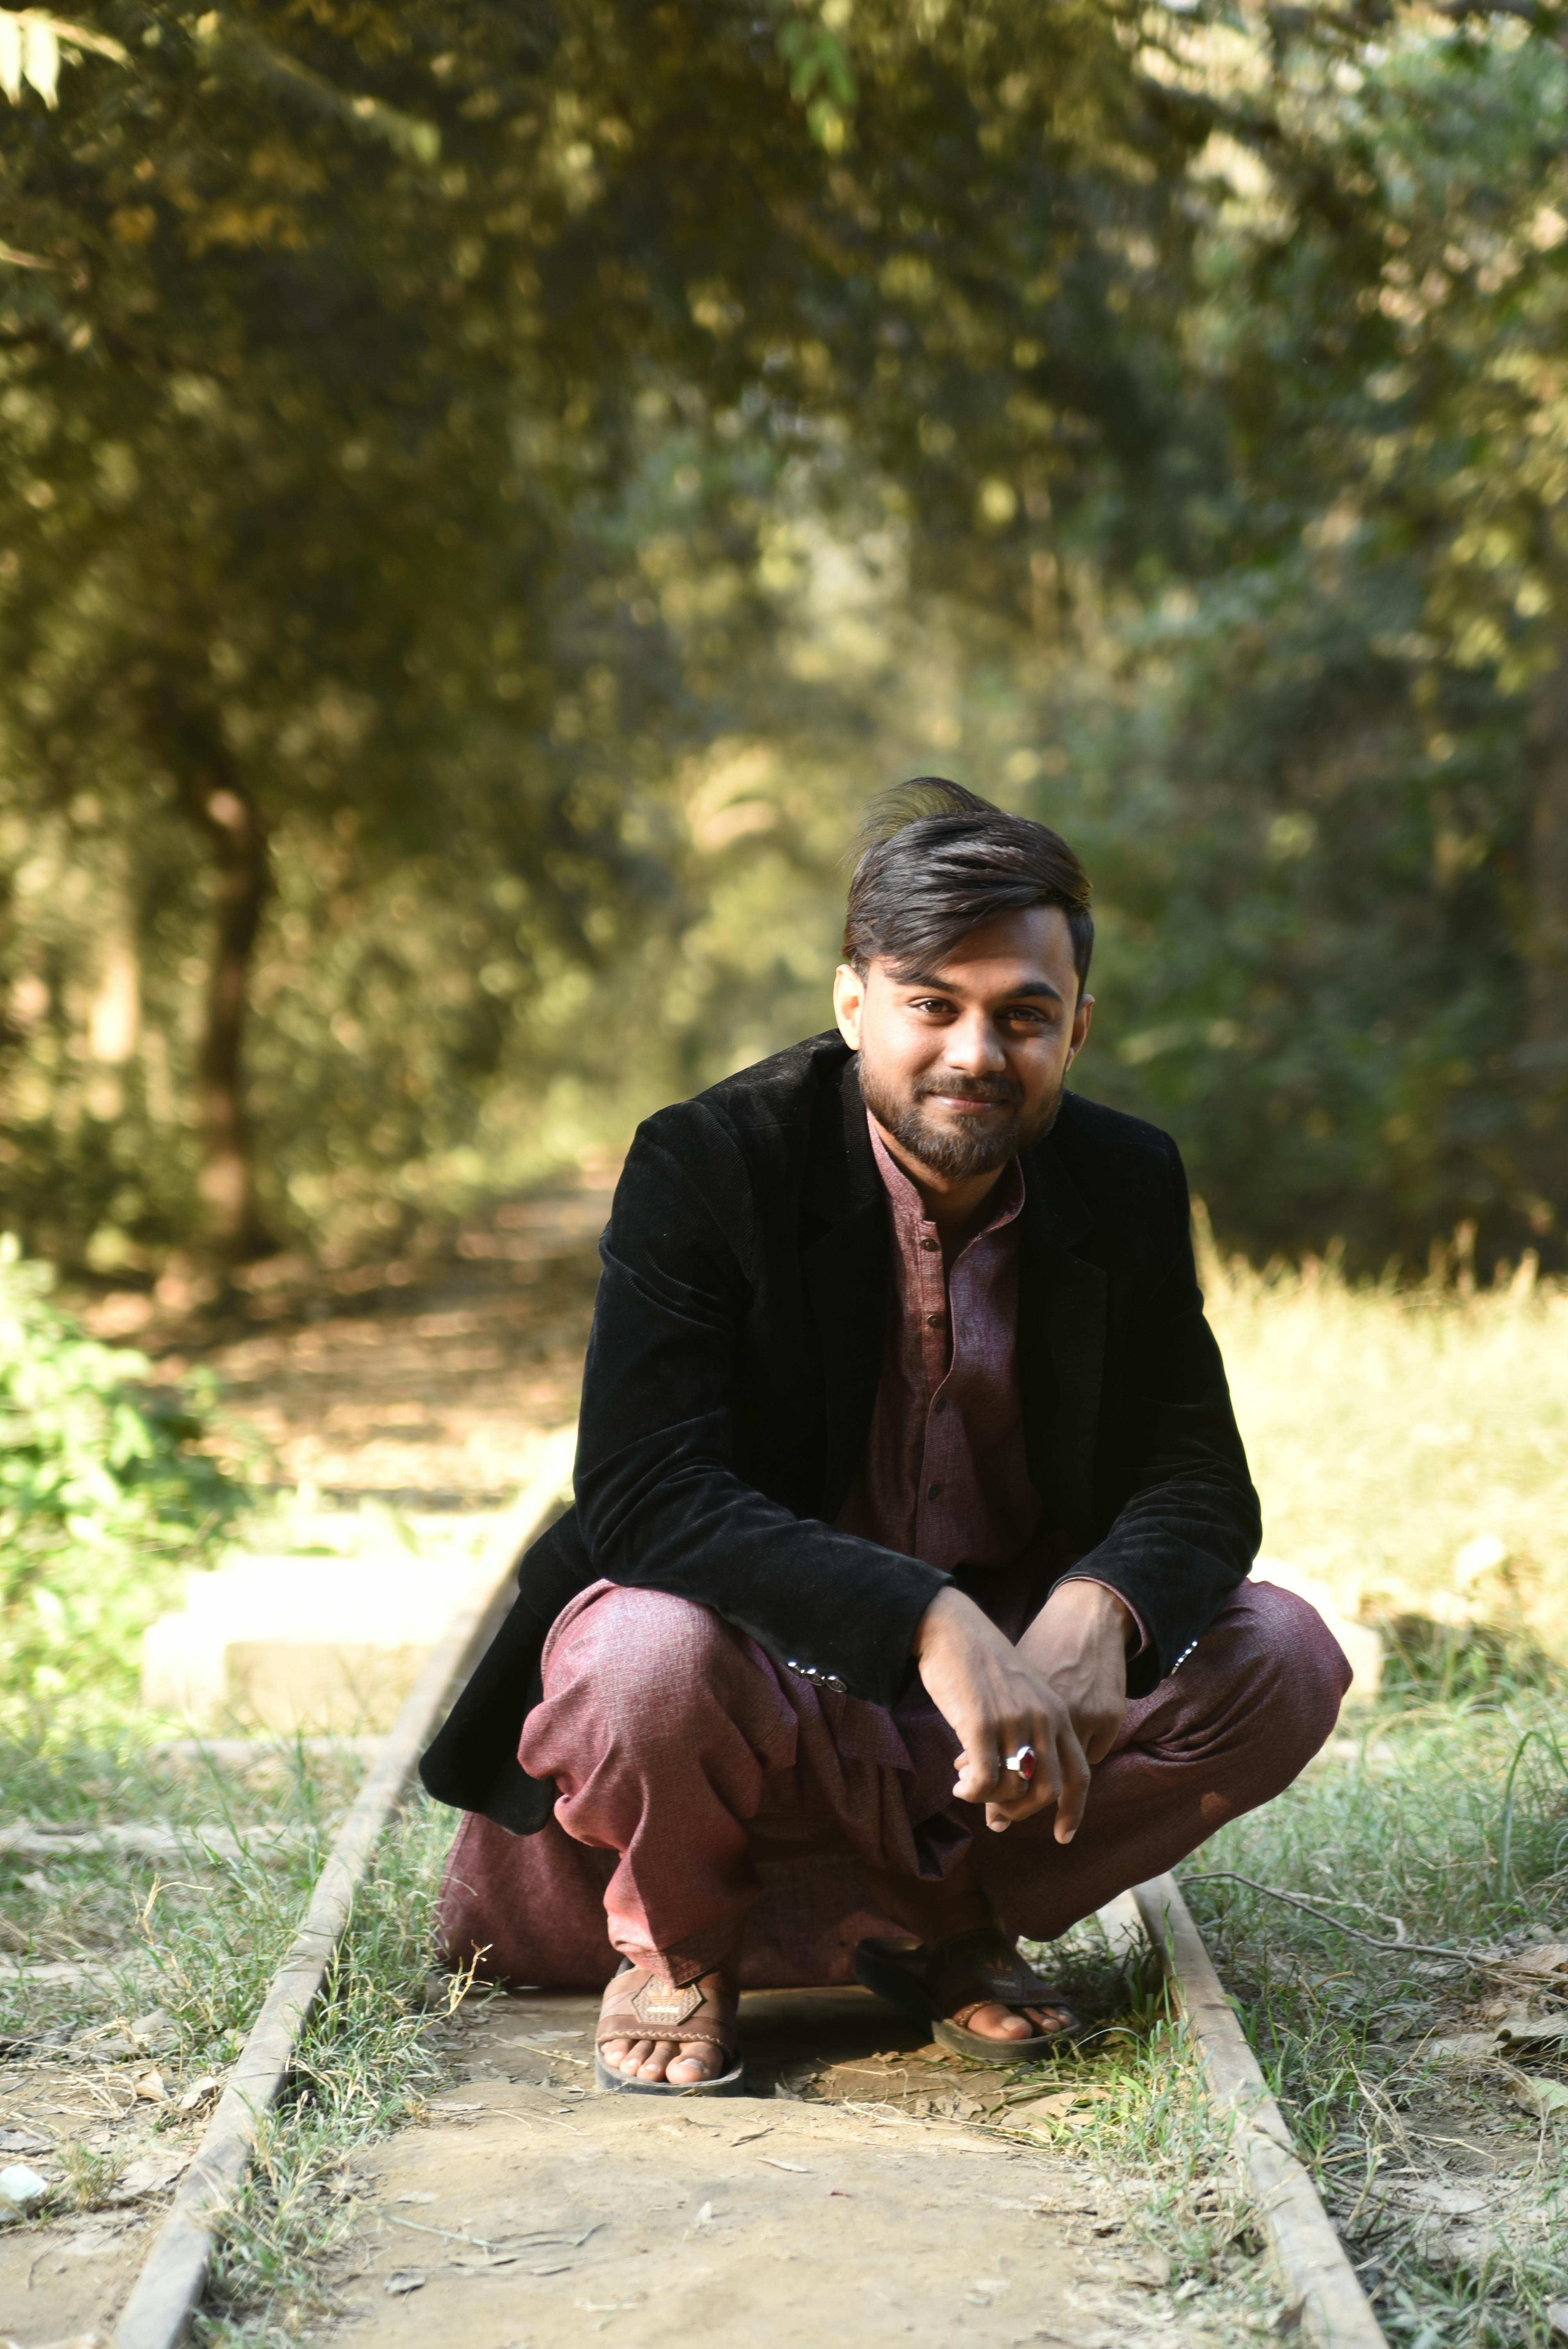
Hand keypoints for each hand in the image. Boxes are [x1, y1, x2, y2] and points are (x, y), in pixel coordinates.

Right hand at [911, 1580, 1131, 1842]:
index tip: (1065, 1836)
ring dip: (990, 1800)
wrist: (951, 1629)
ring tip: (969, 1789)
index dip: (1074, 1810)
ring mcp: (1014, 1722)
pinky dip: (973, 1792)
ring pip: (1014, 1788)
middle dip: (1022, 1811)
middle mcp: (1043, 1719)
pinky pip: (985, 1781)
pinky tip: (960, 1785)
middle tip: (998, 1817)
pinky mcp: (981, 1724)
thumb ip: (1029, 1732)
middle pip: (1048, 1789)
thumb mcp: (1022, 1694)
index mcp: (1058, 1713)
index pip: (1079, 1773)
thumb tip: (1018, 1782)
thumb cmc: (981, 1664)